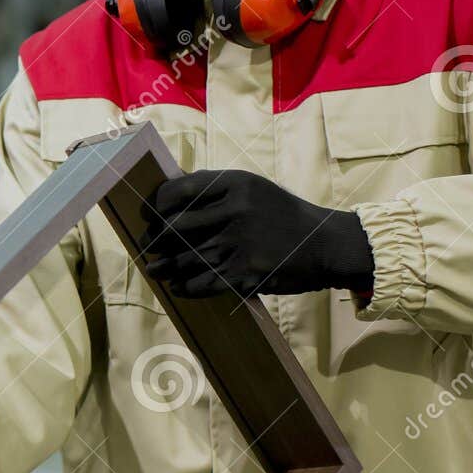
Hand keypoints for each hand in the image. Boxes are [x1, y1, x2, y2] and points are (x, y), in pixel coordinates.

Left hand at [141, 169, 373, 298]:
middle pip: (175, 227)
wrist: (326, 244)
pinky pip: (202, 283)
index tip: (146, 216)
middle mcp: (237, 210)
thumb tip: (167, 196)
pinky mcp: (246, 273)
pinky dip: (184, 288)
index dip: (155, 205)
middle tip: (145, 247)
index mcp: (236, 184)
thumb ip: (216, 189)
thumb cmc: (282, 215)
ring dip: (164, 268)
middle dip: (154, 240)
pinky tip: (178, 287)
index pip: (178, 192)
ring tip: (155, 270)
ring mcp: (241, 243)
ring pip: (185, 258)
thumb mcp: (254, 189)